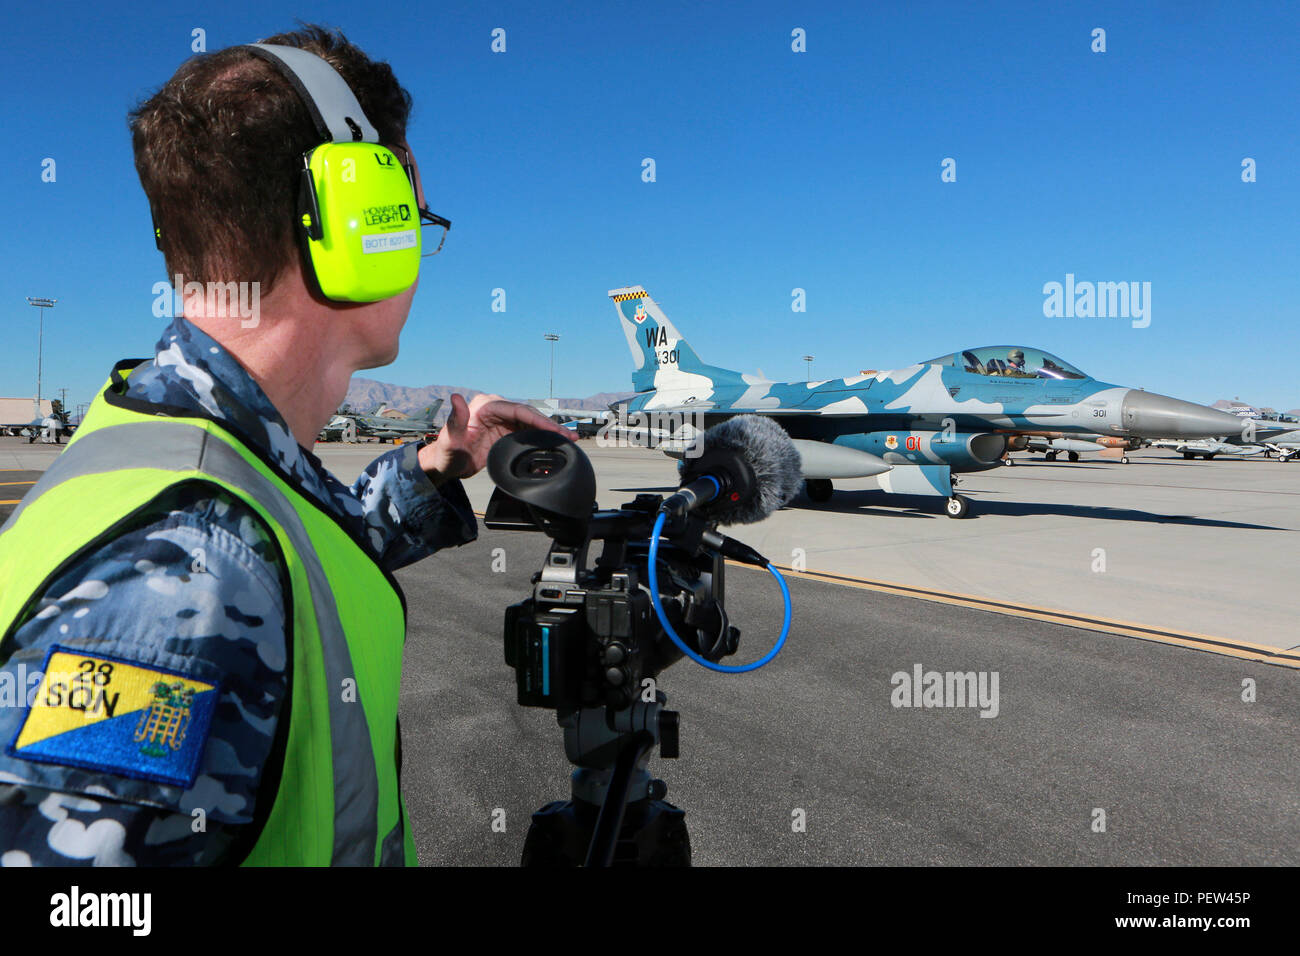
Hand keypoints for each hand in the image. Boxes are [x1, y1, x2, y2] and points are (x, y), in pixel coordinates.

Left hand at [418, 393, 573, 483]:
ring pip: (531, 422)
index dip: (539, 420)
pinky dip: (542, 435)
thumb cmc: (447, 454)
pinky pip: (527, 430)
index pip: (518, 410)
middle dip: (550, 426)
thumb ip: (454, 420)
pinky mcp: (505, 429)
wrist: (445, 465)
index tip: (554, 430)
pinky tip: (556, 441)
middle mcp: (495, 408)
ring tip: (569, 439)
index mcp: (485, 406)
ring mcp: (501, 418)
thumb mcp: (450, 440)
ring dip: (550, 430)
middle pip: (529, 414)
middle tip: (569, 436)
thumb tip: (455, 398)